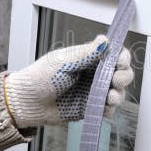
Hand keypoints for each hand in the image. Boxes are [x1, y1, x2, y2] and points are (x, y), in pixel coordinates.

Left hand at [4, 35, 133, 127]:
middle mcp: (94, 74)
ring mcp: (93, 92)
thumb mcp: (63, 61)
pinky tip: (103, 108)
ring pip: (117, 92)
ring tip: (110, 97)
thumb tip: (105, 41)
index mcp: (89, 58)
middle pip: (121, 73)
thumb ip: (86, 53)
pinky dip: (109, 109)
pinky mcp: (90, 108)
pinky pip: (107, 109)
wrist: (27, 103)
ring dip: (119, 94)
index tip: (120, 62)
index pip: (114, 54)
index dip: (122, 57)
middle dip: (124, 77)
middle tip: (116, 81)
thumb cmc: (40, 77)